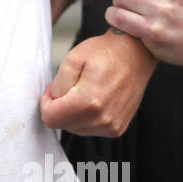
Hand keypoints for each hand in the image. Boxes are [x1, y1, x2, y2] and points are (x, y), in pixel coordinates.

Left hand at [40, 30, 156, 136]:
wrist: (136, 53)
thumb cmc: (106, 53)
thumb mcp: (72, 59)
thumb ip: (57, 85)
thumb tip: (53, 101)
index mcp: (88, 103)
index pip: (50, 118)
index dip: (47, 102)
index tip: (54, 90)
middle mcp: (102, 120)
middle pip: (62, 125)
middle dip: (60, 107)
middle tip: (72, 86)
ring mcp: (112, 126)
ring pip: (75, 128)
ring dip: (74, 113)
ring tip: (86, 91)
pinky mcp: (117, 128)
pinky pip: (90, 129)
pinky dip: (87, 116)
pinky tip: (95, 99)